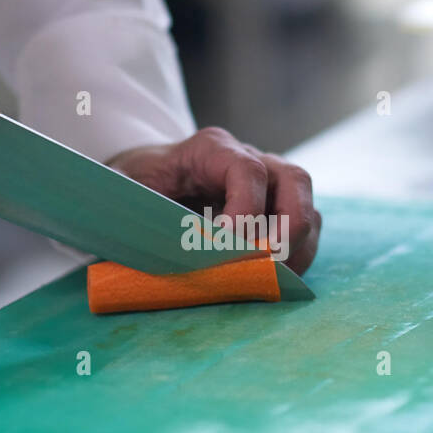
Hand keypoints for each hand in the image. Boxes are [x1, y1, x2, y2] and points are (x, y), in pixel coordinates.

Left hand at [108, 127, 321, 274]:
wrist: (147, 181)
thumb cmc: (138, 184)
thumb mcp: (125, 186)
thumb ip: (129, 199)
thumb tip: (129, 225)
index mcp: (212, 150)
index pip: (247, 170)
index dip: (246, 209)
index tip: (228, 245)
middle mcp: (251, 161)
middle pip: (295, 181)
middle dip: (291, 226)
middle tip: (271, 264)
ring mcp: (270, 187)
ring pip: (307, 209)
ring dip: (297, 249)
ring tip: (274, 281)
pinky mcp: (277, 214)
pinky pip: (303, 235)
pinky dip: (296, 260)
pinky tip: (272, 282)